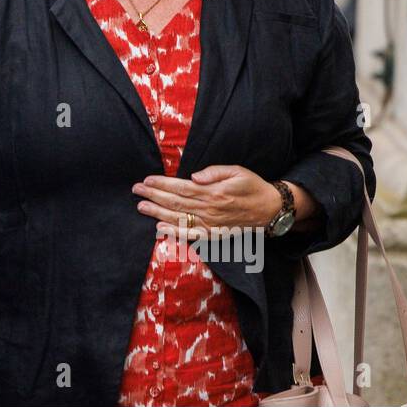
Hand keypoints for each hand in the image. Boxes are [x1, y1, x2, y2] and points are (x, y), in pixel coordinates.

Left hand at [131, 164, 282, 234]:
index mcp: (214, 192)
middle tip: (136, 190)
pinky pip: (190, 235)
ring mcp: (211, 224)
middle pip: (175, 202)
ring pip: (179, 218)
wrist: (270, 210)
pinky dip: (174, 232)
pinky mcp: (214, 235)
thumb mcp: (237, 171)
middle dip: (153, 195)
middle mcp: (210, 210)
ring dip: (157, 212)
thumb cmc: (252, 186)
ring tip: (141, 206)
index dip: (162, 184)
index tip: (146, 180)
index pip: (181, 187)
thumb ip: (214, 172)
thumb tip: (193, 176)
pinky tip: (159, 227)